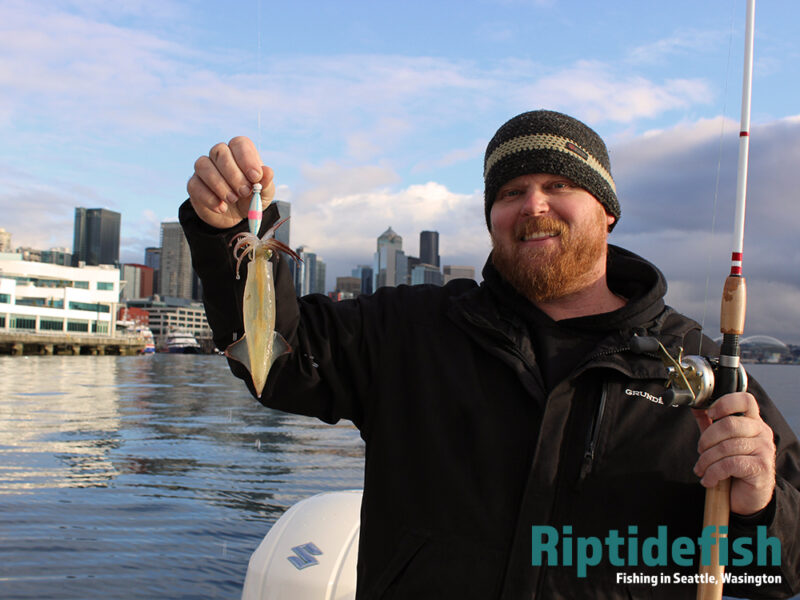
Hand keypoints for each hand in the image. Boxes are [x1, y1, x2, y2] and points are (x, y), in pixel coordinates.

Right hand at [187, 136, 274, 228]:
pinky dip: (209, 198)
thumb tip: (267, 171)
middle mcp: (219, 156)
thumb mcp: (263, 194)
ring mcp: (204, 168)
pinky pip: (195, 185)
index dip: (246, 158)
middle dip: (234, 174)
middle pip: (220, 152)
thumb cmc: (250, 198)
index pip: (239, 143)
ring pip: (204, 165)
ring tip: (233, 200)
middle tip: (244, 192)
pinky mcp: (194, 184)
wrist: (235, 217)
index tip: (255, 177)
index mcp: (239, 152)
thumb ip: (266, 183)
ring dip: (220, 185)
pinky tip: (221, 208)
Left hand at [692, 392, 775, 515]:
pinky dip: (713, 473)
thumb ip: (709, 423)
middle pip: (729, 425)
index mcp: (753, 421)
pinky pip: (729, 464)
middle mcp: (762, 432)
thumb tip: (695, 406)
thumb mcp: (720, 441)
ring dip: (706, 460)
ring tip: (701, 469)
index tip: (710, 414)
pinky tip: (709, 479)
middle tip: (700, 451)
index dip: (724, 403)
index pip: (745, 400)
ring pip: (726, 447)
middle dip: (706, 439)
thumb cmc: (735, 466)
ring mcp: (764, 449)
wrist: (749, 496)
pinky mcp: (761, 467)